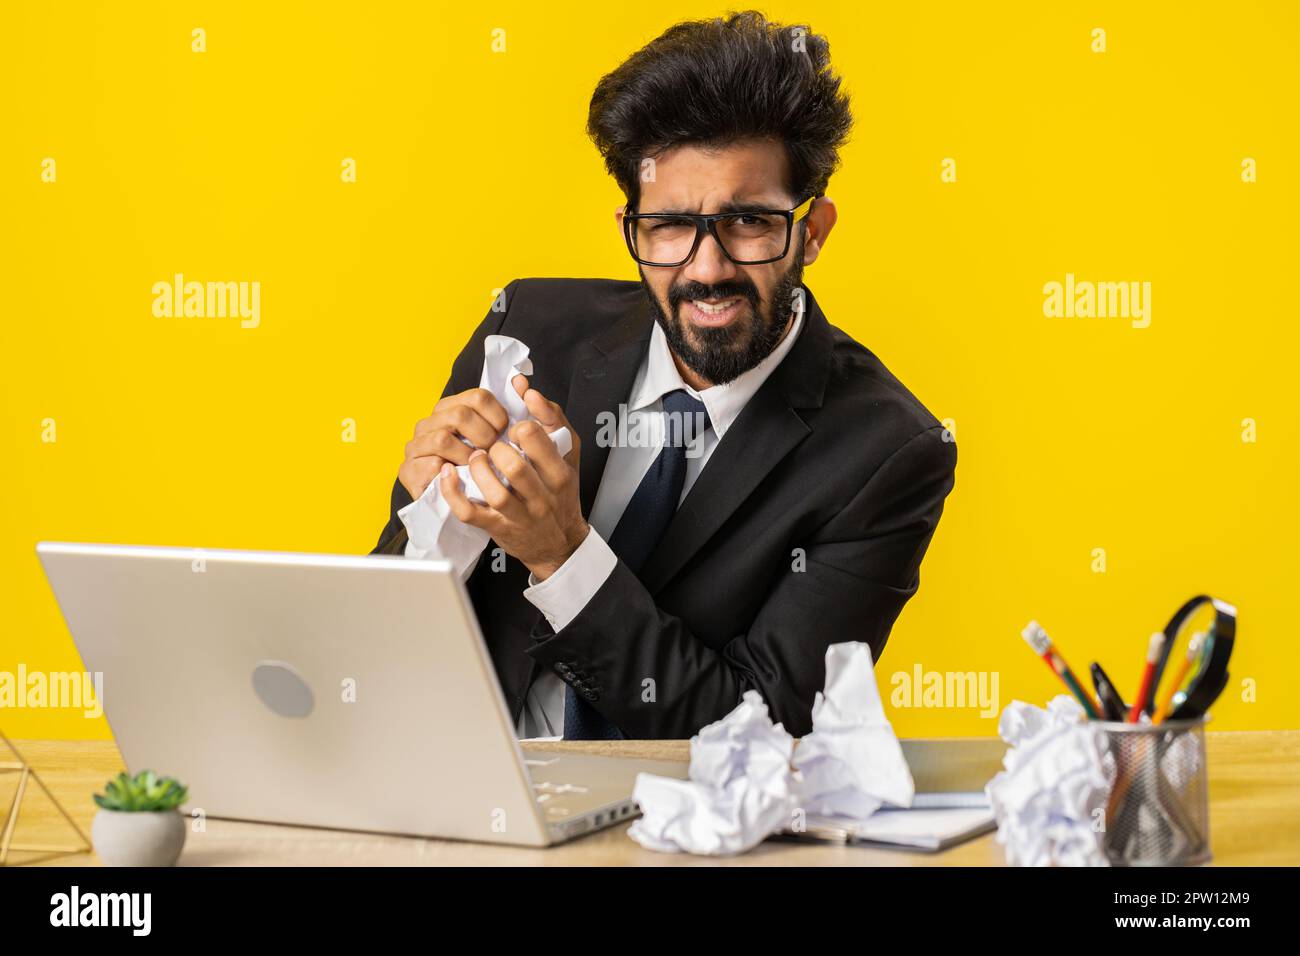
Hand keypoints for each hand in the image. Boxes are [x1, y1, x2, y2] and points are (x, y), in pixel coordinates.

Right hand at [397, 378, 527, 500]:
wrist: (465, 508)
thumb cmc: (483, 470)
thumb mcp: (502, 441)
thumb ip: (514, 411)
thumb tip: (520, 380)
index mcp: (451, 408)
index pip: (478, 397)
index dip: (498, 416)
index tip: (504, 435)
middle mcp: (430, 423)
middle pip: (460, 415)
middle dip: (483, 437)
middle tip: (491, 453)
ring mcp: (416, 446)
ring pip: (443, 439)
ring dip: (467, 456)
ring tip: (476, 467)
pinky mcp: (408, 471)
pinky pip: (431, 466)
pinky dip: (451, 475)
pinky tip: (460, 478)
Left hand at [439, 378, 586, 580]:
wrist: (558, 543)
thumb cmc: (560, 492)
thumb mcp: (568, 453)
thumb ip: (551, 417)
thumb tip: (523, 386)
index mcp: (560, 473)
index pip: (538, 439)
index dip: (520, 427)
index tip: (515, 428)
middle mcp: (542, 497)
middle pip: (515, 466)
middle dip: (497, 448)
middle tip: (493, 444)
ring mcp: (519, 515)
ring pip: (495, 491)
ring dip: (479, 469)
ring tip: (476, 457)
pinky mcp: (497, 528)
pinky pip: (471, 513)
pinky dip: (454, 493)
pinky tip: (448, 475)